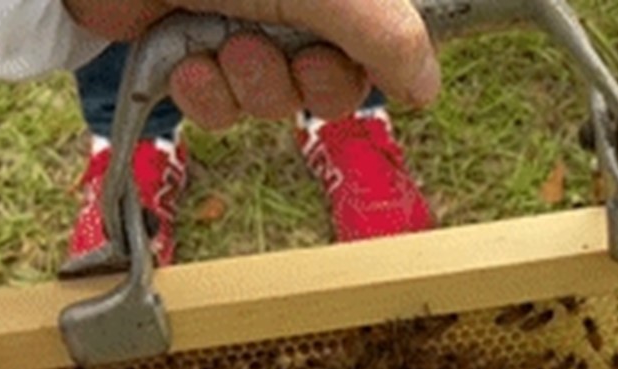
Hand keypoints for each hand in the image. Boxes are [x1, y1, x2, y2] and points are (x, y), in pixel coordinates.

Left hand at [64, 1, 440, 128]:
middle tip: (268, 49)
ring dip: (247, 87)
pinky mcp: (188, 51)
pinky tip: (187, 64)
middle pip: (327, 87)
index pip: (377, 48)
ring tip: (219, 47)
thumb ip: (386, 36)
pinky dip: (204, 94)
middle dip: (297, 82)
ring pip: (271, 102)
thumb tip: (430, 87)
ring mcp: (238, 25)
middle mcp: (291, 6)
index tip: (333, 56)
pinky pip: (217, 108)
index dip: (359, 69)